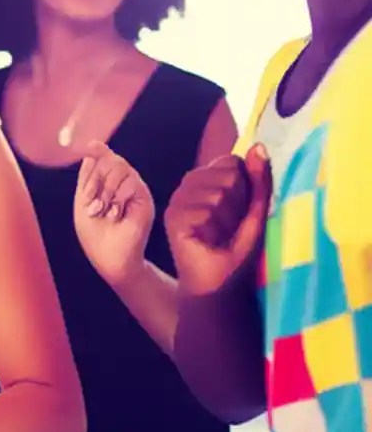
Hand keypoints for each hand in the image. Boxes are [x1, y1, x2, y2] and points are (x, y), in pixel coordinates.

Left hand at [74, 141, 154, 286]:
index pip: (104, 159)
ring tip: (101, 211)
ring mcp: (135, 190)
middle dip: (96, 180)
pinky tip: (115, 214)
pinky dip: (118, 197)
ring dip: (106, 190)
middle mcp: (122, 184)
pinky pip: (132, 182)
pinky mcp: (145, 199)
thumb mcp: (84, 200)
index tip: (91, 145)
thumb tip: (92, 150)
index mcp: (106, 183)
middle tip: (91, 202)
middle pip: (111, 160)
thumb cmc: (94, 233)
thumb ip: (87, 177)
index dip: (98, 151)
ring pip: (121, 168)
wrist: (109, 256)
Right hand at [164, 145, 271, 296]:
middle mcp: (189, 187)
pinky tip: (208, 241)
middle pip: (226, 175)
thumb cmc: (238, 250)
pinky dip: (214, 229)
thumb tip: (259, 146)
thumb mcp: (256, 211)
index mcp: (208, 181)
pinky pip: (204, 210)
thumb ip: (259, 180)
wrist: (219, 285)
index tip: (241, 212)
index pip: (231, 162)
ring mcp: (178, 201)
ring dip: (228, 219)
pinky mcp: (172, 217)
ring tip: (220, 236)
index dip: (245, 188)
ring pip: (216, 193)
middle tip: (230, 227)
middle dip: (238, 203)